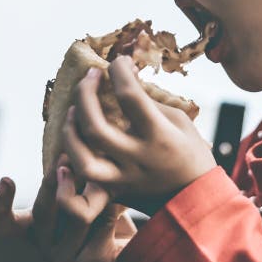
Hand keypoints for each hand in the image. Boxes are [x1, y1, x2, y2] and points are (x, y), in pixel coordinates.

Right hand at [0, 154, 136, 261]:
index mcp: (36, 231)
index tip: (6, 179)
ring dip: (95, 191)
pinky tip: (122, 203)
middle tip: (66, 158)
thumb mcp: (87, 189)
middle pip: (42, 210)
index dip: (1, 205)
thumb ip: (74, 179)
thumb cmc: (109, 210)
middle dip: (55, 180)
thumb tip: (68, 160)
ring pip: (75, 215)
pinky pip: (100, 222)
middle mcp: (44, 248)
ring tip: (110, 182)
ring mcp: (64, 261)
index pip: (7, 226)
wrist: (139, 247)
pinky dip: (114, 206)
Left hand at [62, 55, 216, 214]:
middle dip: (85, 94)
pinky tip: (65, 157)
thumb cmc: (192, 154)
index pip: (130, 96)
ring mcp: (123, 180)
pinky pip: (82, 195)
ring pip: (82, 161)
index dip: (120, 71)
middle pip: (95, 127)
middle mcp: (137, 158)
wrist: (197, 200)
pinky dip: (67, 179)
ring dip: (71, 131)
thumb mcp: (180, 121)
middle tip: (91, 76)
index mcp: (159, 135)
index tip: (119, 61)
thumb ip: (150, 102)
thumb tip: (126, 76)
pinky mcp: (115, 194)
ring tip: (74, 111)